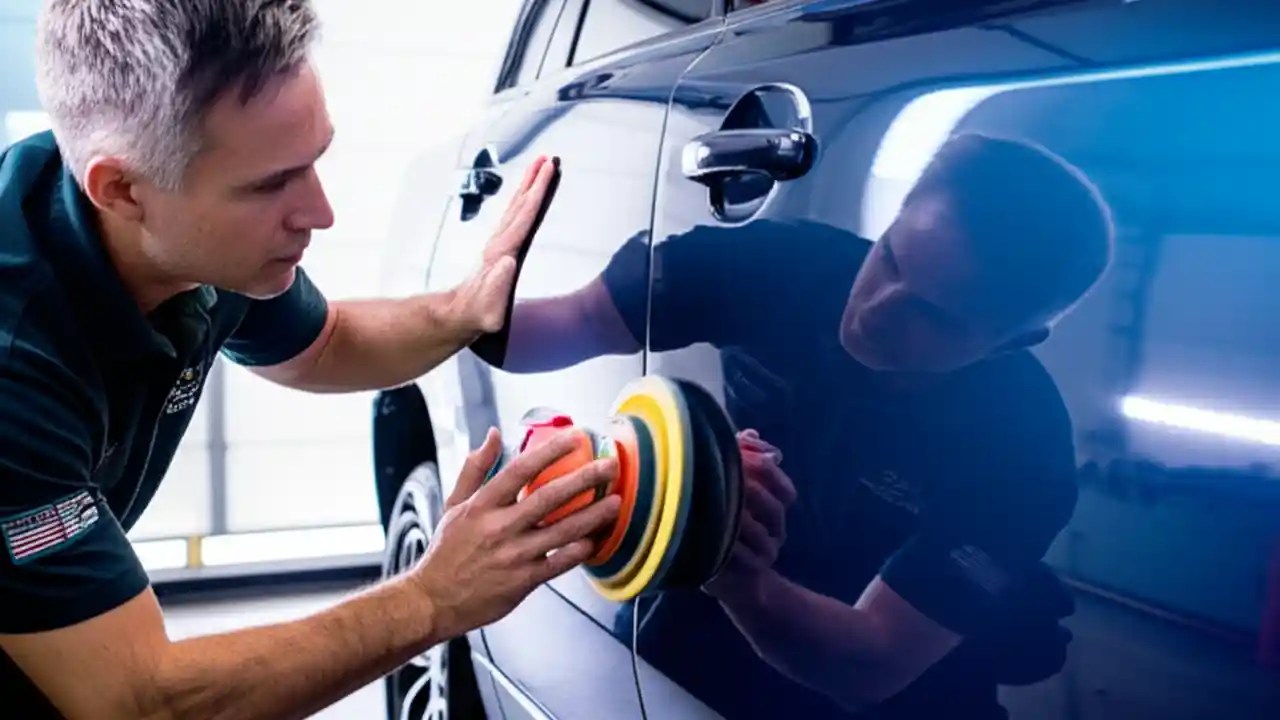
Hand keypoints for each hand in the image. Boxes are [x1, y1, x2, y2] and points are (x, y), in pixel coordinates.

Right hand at [412, 426, 619, 639]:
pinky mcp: (524, 581)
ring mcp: (514, 555)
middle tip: (609, 466)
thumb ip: (475, 468)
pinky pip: (559, 563)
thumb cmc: (446, 552)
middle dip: (583, 479)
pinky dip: (579, 551)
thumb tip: (493, 435)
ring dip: (592, 516)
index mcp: (482, 506)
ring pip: (562, 531)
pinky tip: (595, 539)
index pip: (520, 470)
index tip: (575, 437)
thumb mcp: (454, 504)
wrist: (433, 601)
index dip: (550, 451)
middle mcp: (500, 528)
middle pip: (548, 498)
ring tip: (615, 502)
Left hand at [452, 155, 560, 335]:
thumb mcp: (490, 309)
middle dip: (534, 179)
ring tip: (539, 167)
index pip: (525, 215)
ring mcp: (498, 243)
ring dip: (528, 186)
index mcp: (503, 251)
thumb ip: (498, 286)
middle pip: (520, 203)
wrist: (460, 315)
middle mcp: (499, 241)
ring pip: (516, 207)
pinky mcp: (499, 249)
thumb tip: (508, 261)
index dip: (539, 190)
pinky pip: (514, 217)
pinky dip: (522, 202)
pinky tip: (526, 197)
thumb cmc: (479, 315)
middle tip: (547, 157)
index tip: (549, 168)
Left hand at [706, 429, 796, 598]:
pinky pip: (743, 559)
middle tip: (728, 479)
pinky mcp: (749, 574)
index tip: (743, 456)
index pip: (784, 488)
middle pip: (776, 508)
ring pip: (760, 533)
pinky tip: (708, 533)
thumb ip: (744, 459)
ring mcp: (766, 553)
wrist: (728, 577)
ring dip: (740, 517)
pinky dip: (728, 545)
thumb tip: (750, 435)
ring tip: (717, 503)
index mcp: (776, 507)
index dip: (768, 472)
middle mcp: (777, 530)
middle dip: (752, 491)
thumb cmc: (724, 524)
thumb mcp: (731, 487)